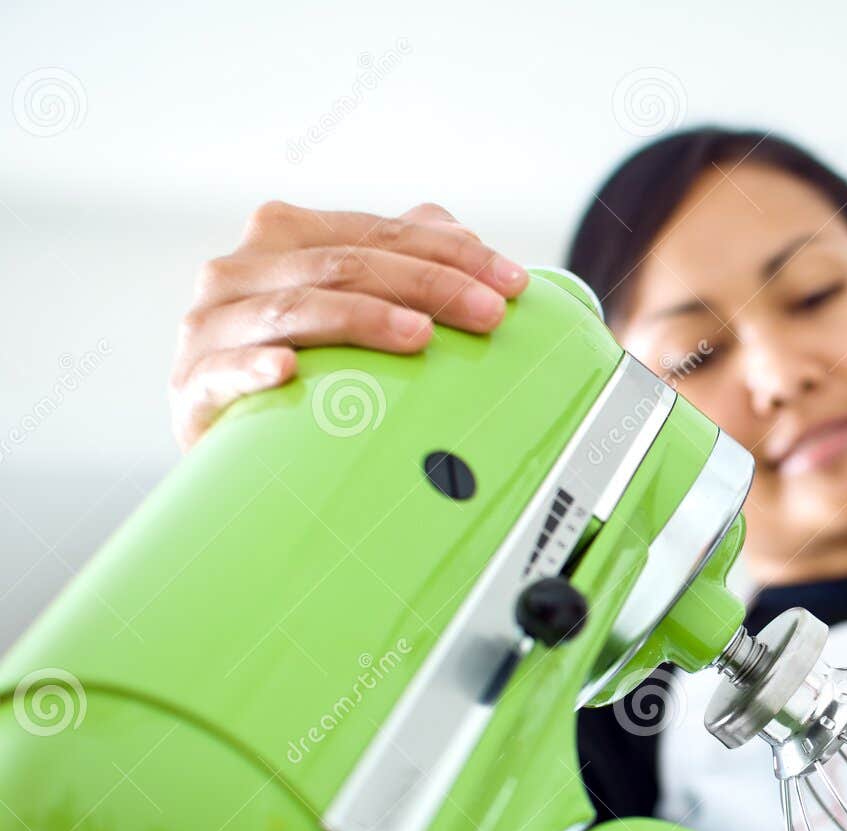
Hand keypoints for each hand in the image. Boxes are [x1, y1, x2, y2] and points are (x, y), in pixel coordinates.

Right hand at [169, 201, 528, 449]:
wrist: (234, 440)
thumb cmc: (310, 369)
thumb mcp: (358, 307)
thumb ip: (403, 261)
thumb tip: (467, 237)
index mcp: (286, 236)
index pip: (381, 234)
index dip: (453, 254)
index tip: (514, 284)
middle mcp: (242, 270)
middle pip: (346, 264)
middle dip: (428, 285)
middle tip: (489, 314)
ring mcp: (211, 325)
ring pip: (295, 308)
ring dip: (361, 318)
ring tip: (421, 335)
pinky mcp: (191, 385)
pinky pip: (223, 371)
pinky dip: (255, 367)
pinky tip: (290, 371)